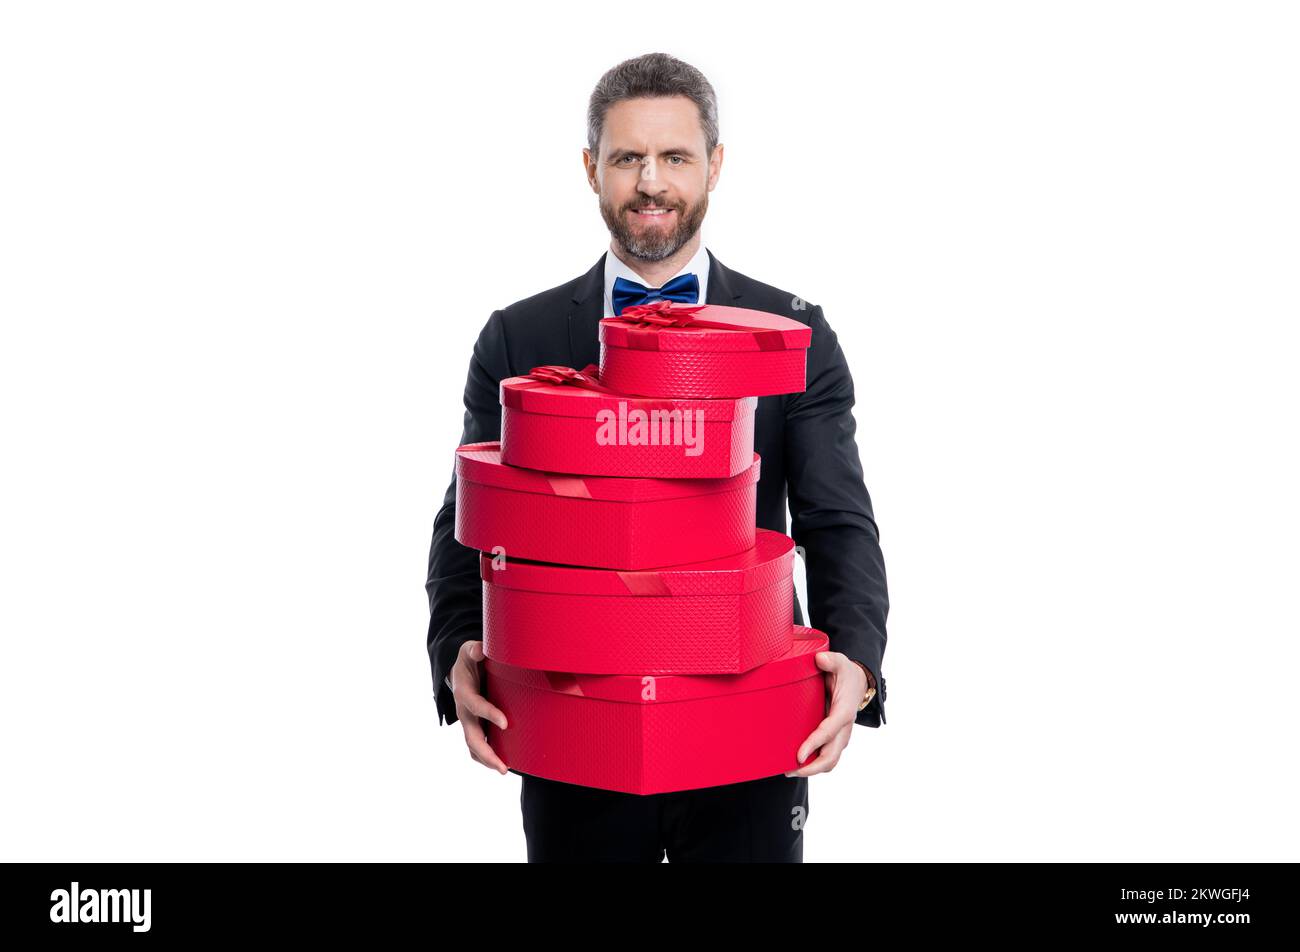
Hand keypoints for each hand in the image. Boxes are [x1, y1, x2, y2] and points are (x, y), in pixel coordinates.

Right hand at [450, 640, 509, 774]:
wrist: (459, 670)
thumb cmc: (469, 661)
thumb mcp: (468, 651)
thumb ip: (474, 651)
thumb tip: (480, 650)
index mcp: (464, 692)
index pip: (476, 706)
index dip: (489, 714)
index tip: (505, 724)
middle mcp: (464, 711)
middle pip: (471, 737)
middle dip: (486, 753)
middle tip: (503, 767)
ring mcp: (468, 722)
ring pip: (473, 746)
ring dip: (487, 760)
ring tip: (504, 770)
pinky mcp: (475, 726)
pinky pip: (478, 746)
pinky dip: (487, 757)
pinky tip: (503, 763)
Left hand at [785, 650, 866, 777]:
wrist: (858, 682)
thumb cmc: (846, 673)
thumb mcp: (840, 662)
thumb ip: (831, 660)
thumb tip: (820, 659)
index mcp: (844, 712)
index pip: (829, 732)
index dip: (814, 744)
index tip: (799, 755)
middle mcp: (844, 728)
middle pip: (831, 756)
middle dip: (811, 767)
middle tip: (788, 769)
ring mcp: (840, 736)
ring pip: (830, 761)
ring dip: (811, 770)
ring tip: (788, 770)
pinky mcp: (835, 739)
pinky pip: (826, 756)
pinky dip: (813, 764)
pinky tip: (795, 764)